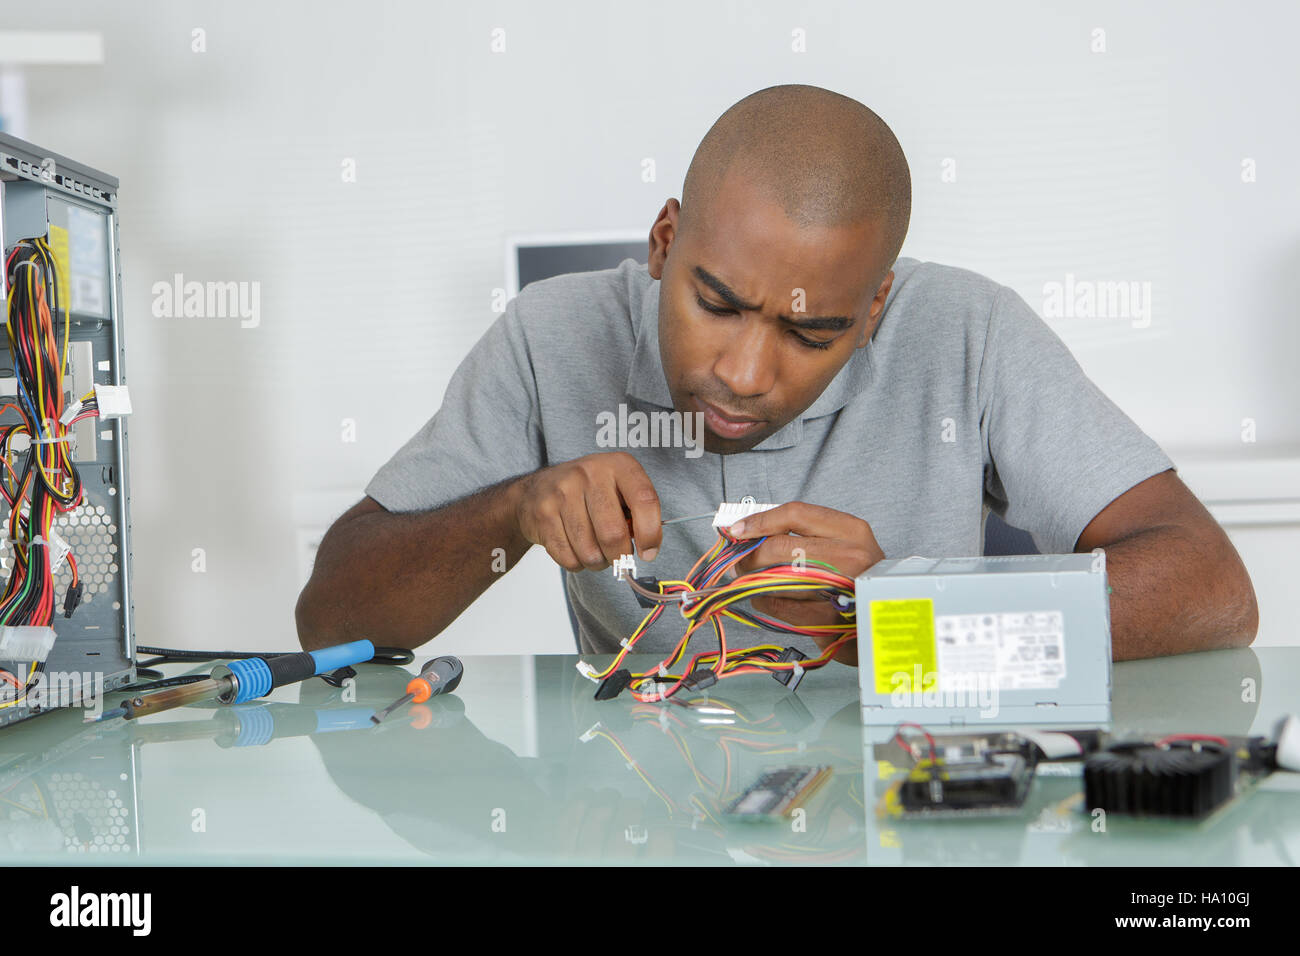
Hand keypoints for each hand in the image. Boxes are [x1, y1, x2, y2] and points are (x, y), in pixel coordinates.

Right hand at [512, 452, 661, 571]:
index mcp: (618, 465)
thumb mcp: (618, 489)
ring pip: (590, 552)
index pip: (645, 500)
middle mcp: (589, 474)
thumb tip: (646, 549)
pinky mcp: (544, 515)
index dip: (651, 533)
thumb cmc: (589, 493)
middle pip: (613, 534)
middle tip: (619, 557)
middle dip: (620, 556)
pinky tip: (576, 548)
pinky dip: (577, 563)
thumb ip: (636, 513)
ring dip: (598, 562)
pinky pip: (569, 558)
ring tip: (595, 550)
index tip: (649, 552)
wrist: (537, 490)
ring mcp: (563, 493)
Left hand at [729, 502, 884, 665]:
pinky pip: (783, 605)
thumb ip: (804, 537)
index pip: (795, 514)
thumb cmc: (857, 582)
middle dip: (751, 555)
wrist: (886, 623)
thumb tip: (751, 533)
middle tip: (739, 562)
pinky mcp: (832, 617)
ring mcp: (843, 586)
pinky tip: (764, 599)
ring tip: (749, 580)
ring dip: (755, 579)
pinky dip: (766, 601)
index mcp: (851, 530)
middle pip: (782, 545)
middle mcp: (851, 554)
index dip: (760, 521)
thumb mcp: (840, 549)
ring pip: (778, 576)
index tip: (736, 530)